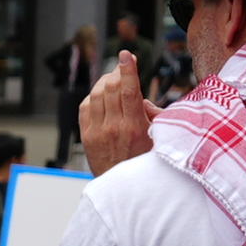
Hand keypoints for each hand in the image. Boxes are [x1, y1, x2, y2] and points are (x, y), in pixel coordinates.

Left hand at [76, 54, 152, 175]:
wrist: (124, 190)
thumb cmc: (146, 164)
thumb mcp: (159, 140)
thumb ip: (154, 115)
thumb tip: (142, 100)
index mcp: (135, 127)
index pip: (128, 91)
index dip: (127, 69)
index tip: (126, 55)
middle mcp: (114, 128)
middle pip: (112, 88)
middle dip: (117, 72)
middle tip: (123, 67)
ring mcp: (98, 132)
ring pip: (97, 94)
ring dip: (105, 82)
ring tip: (114, 80)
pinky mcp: (87, 137)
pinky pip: (86, 107)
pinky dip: (94, 96)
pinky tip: (102, 96)